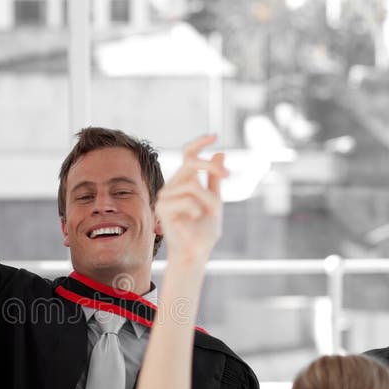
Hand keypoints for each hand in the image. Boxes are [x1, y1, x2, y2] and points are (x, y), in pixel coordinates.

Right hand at [155, 135, 227, 263]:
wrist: (195, 252)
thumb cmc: (204, 230)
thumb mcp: (215, 200)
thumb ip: (215, 179)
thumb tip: (220, 153)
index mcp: (184, 182)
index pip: (187, 156)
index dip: (199, 143)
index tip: (215, 136)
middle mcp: (172, 186)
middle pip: (191, 164)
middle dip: (210, 168)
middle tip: (226, 177)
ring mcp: (165, 196)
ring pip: (192, 185)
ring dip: (208, 200)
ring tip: (210, 214)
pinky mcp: (162, 208)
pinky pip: (187, 199)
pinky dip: (197, 209)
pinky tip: (194, 219)